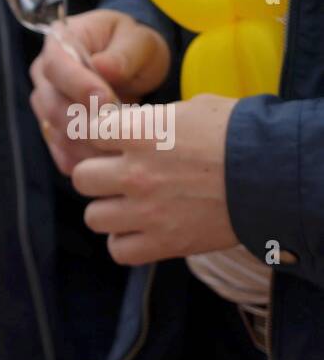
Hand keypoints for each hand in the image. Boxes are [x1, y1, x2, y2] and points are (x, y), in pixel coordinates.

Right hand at [30, 9, 171, 174]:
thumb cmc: (133, 48)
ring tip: (122, 150)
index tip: (106, 99)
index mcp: (58, 43)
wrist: (131, 68)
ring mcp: (45, 107)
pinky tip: (111, 161)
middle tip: (120, 133)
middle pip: (52, 106)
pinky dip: (85, 161)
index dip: (77, 85)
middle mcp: (44, 77)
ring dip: (88, 145)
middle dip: (86, 122)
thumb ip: (123, 54)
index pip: (56, 66)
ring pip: (57, 134)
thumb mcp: (138, 41)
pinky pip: (62, 154)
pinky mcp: (54, 132)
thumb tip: (103, 67)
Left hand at [73, 94, 238, 264]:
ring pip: (93, 216)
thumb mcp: (194, 110)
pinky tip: (142, 230)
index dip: (99, 136)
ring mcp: (146, 211)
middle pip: (81, 178)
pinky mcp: (163, 243)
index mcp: (141, 133)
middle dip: (98, 175)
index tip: (111, 141)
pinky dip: (125, 243)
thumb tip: (127, 126)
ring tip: (131, 205)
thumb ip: (152, 120)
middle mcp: (135, 173)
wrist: (278, 175)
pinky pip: (118, 250)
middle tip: (118, 176)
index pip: (87, 132)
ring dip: (109, 211)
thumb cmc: (241, 135)